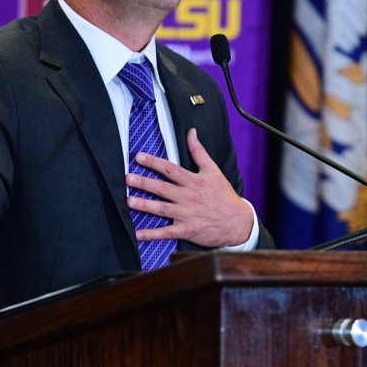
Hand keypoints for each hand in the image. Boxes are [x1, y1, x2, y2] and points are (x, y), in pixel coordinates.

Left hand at [126, 128, 253, 247]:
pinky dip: (152, 234)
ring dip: (145, 205)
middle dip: (144, 183)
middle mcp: (188, 197)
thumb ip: (199, 152)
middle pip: (163, 188)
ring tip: (129, 201)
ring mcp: (187, 214)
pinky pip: (166, 232)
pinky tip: (138, 234)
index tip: (139, 157)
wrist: (237, 222)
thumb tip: (191, 132)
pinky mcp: (187, 230)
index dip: (154, 162)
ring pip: (162, 209)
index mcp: (194, 181)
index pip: (170, 169)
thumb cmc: (224, 195)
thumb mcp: (213, 171)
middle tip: (128, 178)